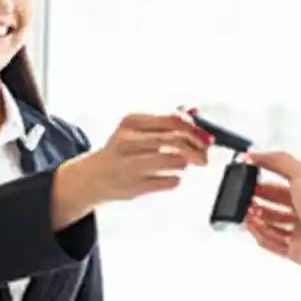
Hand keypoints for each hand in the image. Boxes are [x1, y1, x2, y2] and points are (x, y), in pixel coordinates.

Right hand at [52, 111, 212, 228]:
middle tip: (204, 155)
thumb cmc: (122, 150)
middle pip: (176, 140)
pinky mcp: (135, 187)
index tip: (205, 137)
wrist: (94, 176)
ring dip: (186, 163)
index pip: (173, 119)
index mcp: (131, 122)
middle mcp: (128, 141)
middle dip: (198, 148)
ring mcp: (130, 165)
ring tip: (184, 165)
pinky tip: (170, 177)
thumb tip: (193, 113)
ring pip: (175, 161)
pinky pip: (170, 182)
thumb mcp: (138, 129)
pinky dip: (176, 179)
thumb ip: (166, 120)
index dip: (195, 128)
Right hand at [241, 151, 300, 273]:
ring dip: (257, 216)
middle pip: (275, 200)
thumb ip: (279, 160)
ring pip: (272, 222)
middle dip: (258, 196)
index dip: (265, 170)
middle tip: (243, 194)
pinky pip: (273, 242)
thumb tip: (257, 154)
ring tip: (246, 211)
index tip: (247, 167)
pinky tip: (252, 227)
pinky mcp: (297, 250)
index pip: (283, 175)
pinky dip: (261, 235)